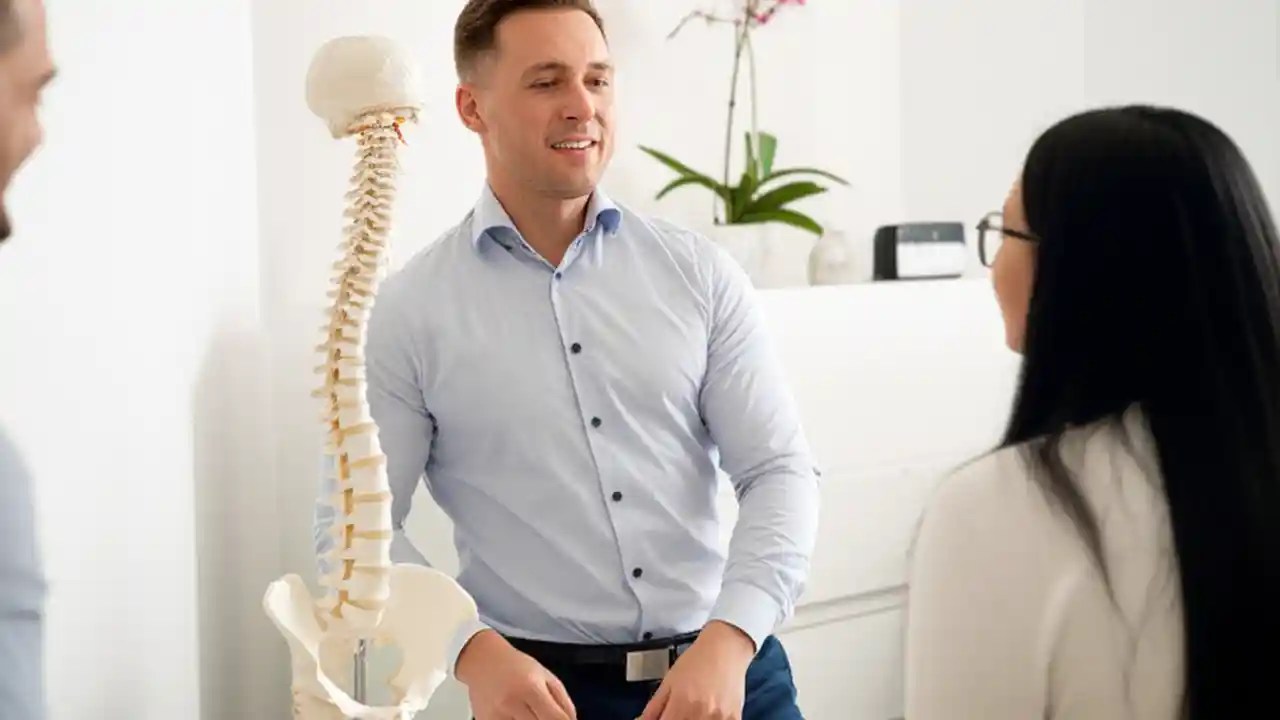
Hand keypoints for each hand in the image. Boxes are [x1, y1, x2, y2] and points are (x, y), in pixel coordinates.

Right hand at [457, 630, 576, 719]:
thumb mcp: (546, 677)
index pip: (555, 719)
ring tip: (529, 711)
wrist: (482, 660)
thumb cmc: (517, 667)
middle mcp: (512, 704)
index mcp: (531, 689)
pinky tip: (517, 715)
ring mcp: (496, 716)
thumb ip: (564, 702)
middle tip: (544, 713)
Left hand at [638, 621, 755, 719]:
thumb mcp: (669, 682)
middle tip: (676, 713)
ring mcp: (719, 717)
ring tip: (690, 712)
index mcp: (681, 704)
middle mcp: (701, 713)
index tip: (663, 718)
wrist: (726, 647)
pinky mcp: (735, 718)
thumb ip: (653, 708)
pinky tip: (706, 714)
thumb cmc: (697, 660)